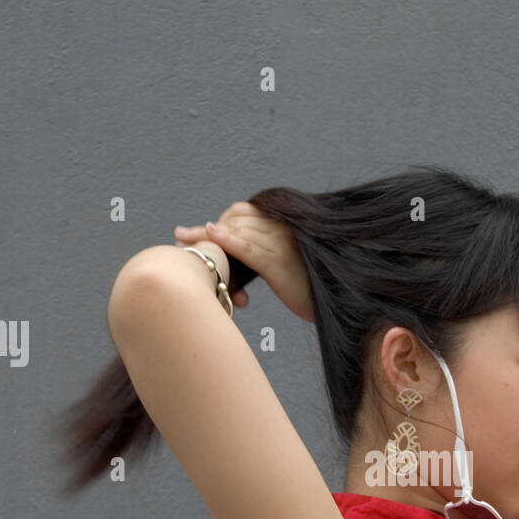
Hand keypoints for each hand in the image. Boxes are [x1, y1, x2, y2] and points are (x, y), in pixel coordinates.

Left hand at [174, 202, 313, 321]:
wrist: (337, 304)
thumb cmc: (313, 288)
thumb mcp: (292, 264)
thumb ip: (269, 252)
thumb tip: (241, 255)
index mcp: (284, 227)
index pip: (244, 213)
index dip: (219, 220)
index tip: (197, 230)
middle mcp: (282, 230)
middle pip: (235, 221)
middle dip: (206, 230)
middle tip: (181, 238)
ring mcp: (281, 245)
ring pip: (237, 233)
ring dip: (207, 237)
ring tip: (184, 242)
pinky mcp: (279, 264)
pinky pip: (249, 248)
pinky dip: (228, 241)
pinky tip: (211, 235)